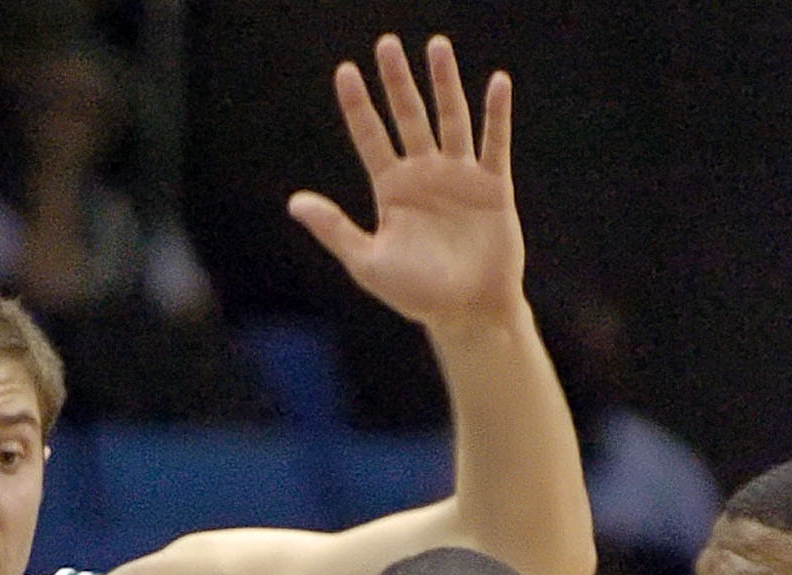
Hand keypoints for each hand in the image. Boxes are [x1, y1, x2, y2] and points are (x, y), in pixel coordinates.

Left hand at [291, 34, 521, 332]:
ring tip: (436, 46)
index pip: (370, 137)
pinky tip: (497, 82)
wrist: (467, 314)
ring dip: (444, 83)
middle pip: (408, 117)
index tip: (345, 72)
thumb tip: (295, 203)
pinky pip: (493, 144)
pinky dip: (496, 114)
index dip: (358, 106)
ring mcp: (459, 178)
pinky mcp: (492, 187)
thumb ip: (334, 229)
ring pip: (450, 119)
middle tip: (386, 44)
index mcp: (392, 190)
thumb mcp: (367, 263)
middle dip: (397, 82)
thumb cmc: (417, 295)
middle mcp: (423, 175)